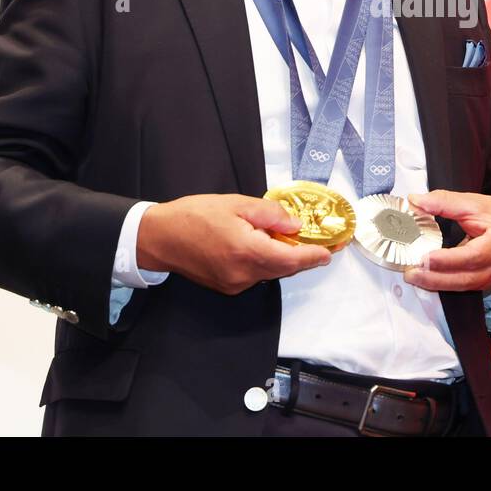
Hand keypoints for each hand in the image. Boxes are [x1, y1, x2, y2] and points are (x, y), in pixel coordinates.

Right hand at [137, 194, 330, 294]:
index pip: (292, 259)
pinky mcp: (227, 286)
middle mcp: (244, 274)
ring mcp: (235, 284)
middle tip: (322, 245)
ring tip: (294, 241)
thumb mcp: (236, 204)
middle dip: (305, 257)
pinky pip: (257, 275)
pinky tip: (267, 247)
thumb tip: (294, 224)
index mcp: (248, 251)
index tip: (331, 251)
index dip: (315, 255)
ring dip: (286, 260)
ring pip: (272, 273)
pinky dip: (268, 263)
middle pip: (285, 269)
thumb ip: (269, 215)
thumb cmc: (193, 216)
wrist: (159, 237)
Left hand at [402, 189, 490, 292]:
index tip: (425, 257)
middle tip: (410, 272)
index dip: (448, 260)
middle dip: (435, 278)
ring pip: (462, 286)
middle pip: (465, 278)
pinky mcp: (486, 283)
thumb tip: (415, 201)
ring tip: (412, 277)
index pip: (473, 255)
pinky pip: (463, 287)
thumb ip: (445, 202)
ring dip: (435, 284)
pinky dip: (444, 285)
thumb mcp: (476, 203)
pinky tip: (427, 280)